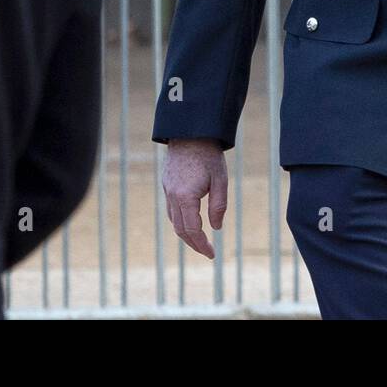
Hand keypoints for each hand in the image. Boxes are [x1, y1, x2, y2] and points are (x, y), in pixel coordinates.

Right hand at [162, 138, 227, 258]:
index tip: (211, 254)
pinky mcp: (166, 184)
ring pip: (173, 220)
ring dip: (185, 234)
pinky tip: (189, 222)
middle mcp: (173, 196)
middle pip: (180, 229)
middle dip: (193, 243)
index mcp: (186, 197)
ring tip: (199, 241)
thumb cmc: (209, 156)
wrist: (191, 133)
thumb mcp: (220, 180)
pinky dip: (179, 220)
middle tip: (207, 252)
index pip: (192, 229)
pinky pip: (171, 209)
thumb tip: (216, 228)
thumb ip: (218, 205)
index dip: (201, 244)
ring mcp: (167, 190)